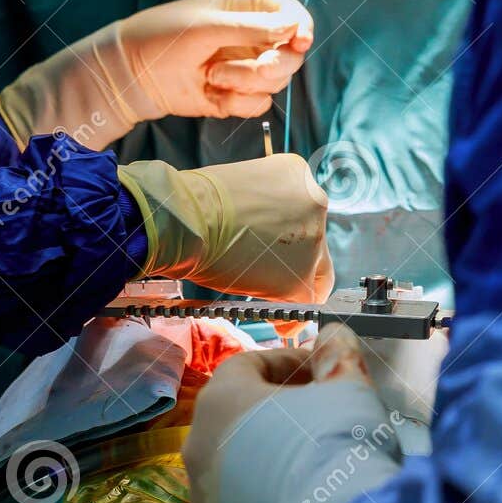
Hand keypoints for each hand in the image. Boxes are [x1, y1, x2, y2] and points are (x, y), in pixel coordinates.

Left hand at [105, 0, 313, 120]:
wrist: (132, 75)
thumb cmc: (164, 37)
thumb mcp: (208, 25)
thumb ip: (251, 27)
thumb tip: (291, 27)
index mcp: (246, 8)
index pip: (290, 14)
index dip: (301, 27)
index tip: (299, 40)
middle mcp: (250, 37)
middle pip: (291, 54)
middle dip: (277, 64)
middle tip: (261, 68)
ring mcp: (243, 68)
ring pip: (275, 82)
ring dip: (247, 83)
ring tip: (213, 77)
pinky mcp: (234, 95)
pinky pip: (258, 104)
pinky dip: (240, 103)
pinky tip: (214, 95)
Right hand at [118, 153, 334, 302]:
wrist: (187, 221)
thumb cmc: (196, 206)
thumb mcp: (239, 192)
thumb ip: (260, 209)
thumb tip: (256, 234)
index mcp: (296, 176)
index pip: (304, 214)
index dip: (291, 239)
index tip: (278, 256)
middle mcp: (314, 201)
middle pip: (313, 242)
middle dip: (293, 263)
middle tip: (272, 281)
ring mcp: (313, 239)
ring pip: (312, 272)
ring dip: (289, 287)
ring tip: (269, 303)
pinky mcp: (301, 274)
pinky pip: (307, 301)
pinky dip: (293, 317)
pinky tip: (282, 326)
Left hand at [185, 327, 402, 502]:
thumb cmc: (341, 445)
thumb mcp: (349, 387)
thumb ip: (336, 353)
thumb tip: (330, 335)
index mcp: (222, 399)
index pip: (248, 365)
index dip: (289, 363)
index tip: (323, 372)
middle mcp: (198, 445)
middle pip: (236, 416)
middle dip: (276, 411)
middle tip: (321, 416)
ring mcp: (204, 498)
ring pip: (233, 465)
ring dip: (267, 457)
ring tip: (313, 465)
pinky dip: (264, 501)